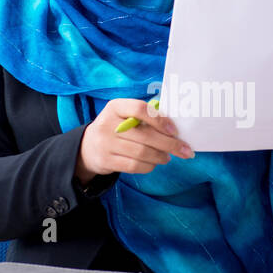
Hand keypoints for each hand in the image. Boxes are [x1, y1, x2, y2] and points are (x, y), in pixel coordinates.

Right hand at [75, 99, 194, 181]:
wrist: (88, 147)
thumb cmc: (116, 128)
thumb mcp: (124, 116)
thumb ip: (145, 117)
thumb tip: (175, 129)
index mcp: (115, 107)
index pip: (140, 109)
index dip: (160, 120)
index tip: (175, 131)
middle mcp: (108, 123)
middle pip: (145, 136)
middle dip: (169, 144)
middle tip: (184, 150)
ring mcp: (105, 143)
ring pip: (142, 153)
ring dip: (160, 156)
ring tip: (167, 157)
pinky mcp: (105, 161)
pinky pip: (134, 166)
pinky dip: (148, 166)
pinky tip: (153, 164)